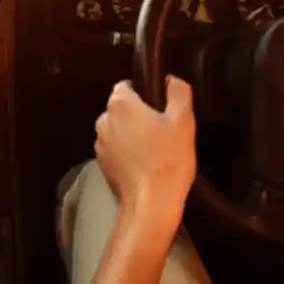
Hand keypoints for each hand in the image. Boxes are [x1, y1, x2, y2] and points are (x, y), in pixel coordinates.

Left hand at [94, 76, 196, 229]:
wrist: (152, 203)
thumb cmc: (168, 159)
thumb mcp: (183, 120)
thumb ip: (178, 92)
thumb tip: (171, 80)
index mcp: (120, 104)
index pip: (126, 85)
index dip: (144, 93)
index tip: (160, 107)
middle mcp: (104, 121)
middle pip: (121, 109)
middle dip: (138, 115)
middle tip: (162, 129)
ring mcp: (100, 144)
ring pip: (118, 130)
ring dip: (131, 134)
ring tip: (155, 149)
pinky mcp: (102, 164)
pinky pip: (115, 149)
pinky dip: (126, 152)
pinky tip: (145, 163)